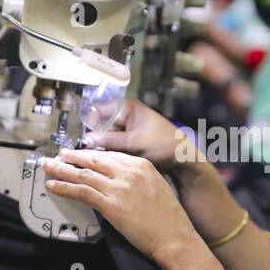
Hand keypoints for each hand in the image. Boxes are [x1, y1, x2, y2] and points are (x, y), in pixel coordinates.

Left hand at [43, 147, 198, 265]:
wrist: (174, 236)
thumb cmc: (168, 218)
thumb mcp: (156, 186)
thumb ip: (138, 178)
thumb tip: (118, 180)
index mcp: (142, 165)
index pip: (110, 155)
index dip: (90, 154)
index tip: (81, 155)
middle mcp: (129, 172)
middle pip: (93, 160)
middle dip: (72, 156)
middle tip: (59, 155)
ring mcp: (119, 188)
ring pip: (83, 174)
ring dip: (62, 170)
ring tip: (48, 167)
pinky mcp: (111, 206)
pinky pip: (82, 192)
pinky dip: (65, 188)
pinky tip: (53, 186)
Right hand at [87, 100, 201, 175]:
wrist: (183, 159)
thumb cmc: (166, 145)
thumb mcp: (135, 142)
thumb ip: (110, 141)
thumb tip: (87, 140)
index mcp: (128, 108)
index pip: (99, 111)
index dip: (91, 125)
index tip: (86, 140)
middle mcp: (127, 116)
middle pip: (101, 125)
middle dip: (97, 138)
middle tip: (94, 152)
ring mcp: (128, 129)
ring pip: (106, 137)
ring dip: (104, 148)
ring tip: (105, 158)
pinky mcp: (130, 142)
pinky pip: (114, 146)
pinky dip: (112, 153)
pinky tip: (113, 161)